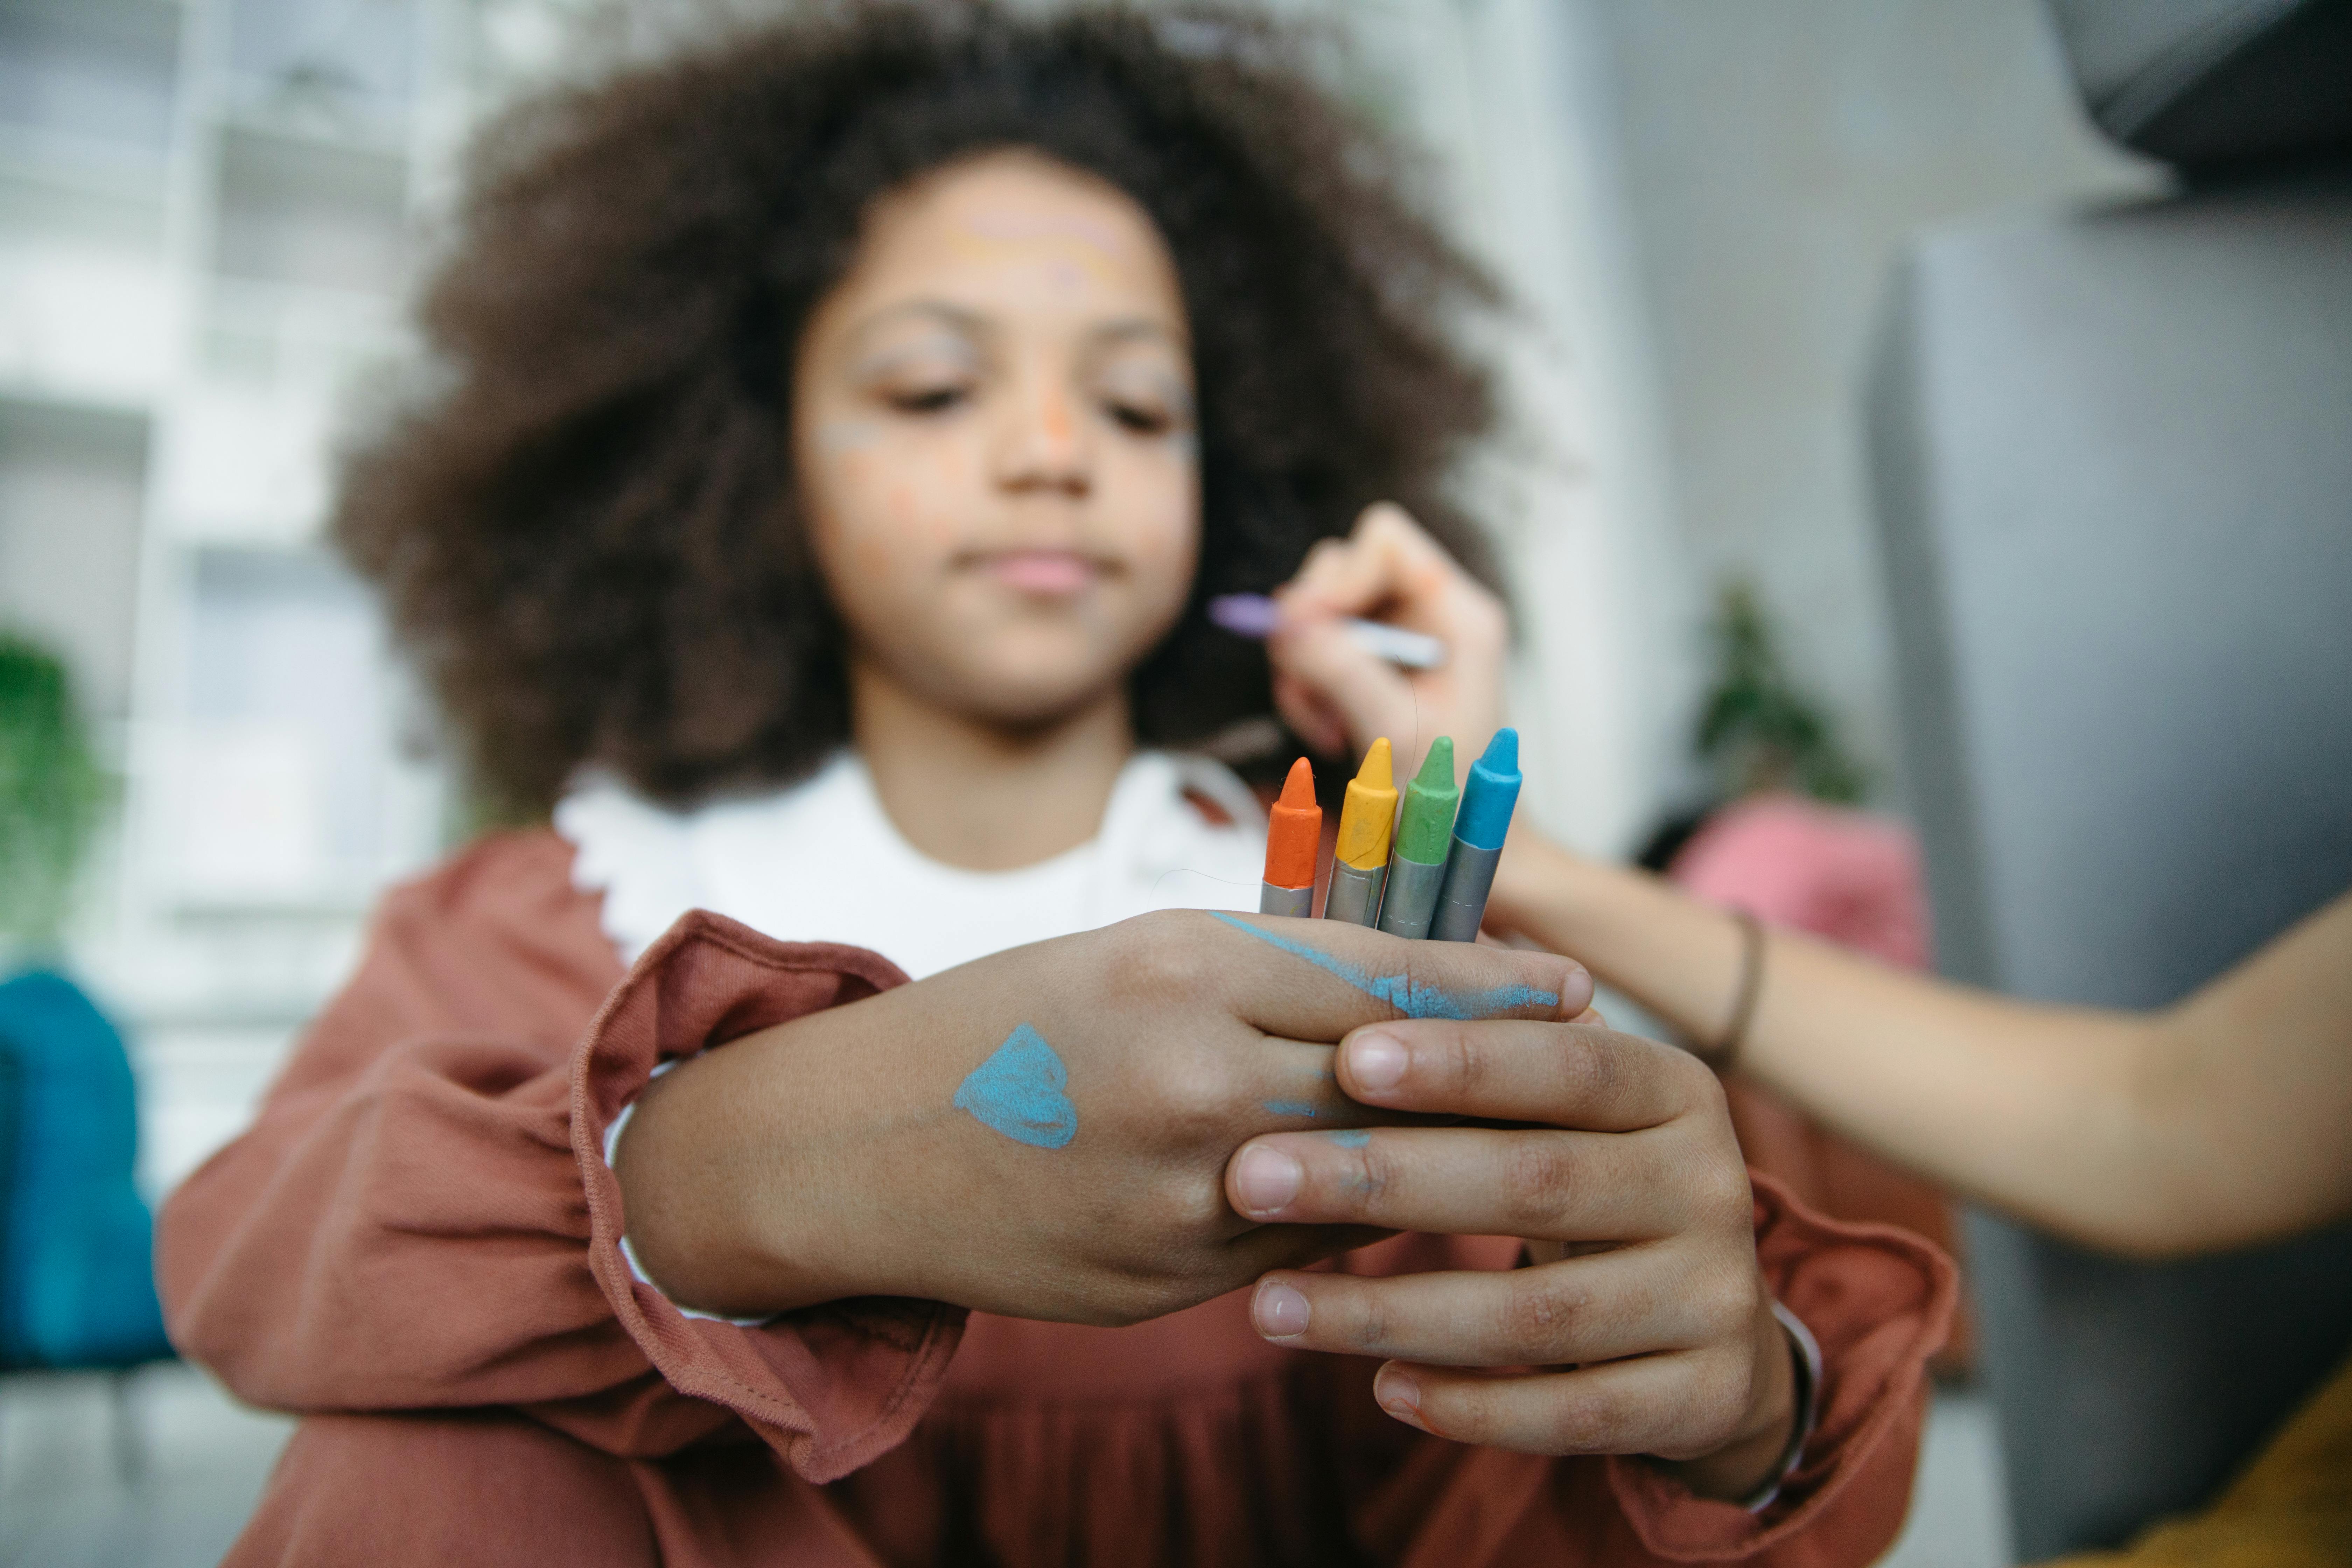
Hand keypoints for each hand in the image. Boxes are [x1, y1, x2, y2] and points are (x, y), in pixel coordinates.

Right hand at [616, 911, 1591, 1324]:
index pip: (1382, 977)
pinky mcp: (1166, 1281)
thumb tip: (1411, 996)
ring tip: (1479, 1131)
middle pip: (1394, 1082)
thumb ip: (1267, 975)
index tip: (1572, 989)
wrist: (857, 1149)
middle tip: (1566, 1060)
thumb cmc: (1004, 1022)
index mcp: (1181, 969)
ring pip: (1360, 1176)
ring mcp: (1180, 1194)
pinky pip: (1294, 1245)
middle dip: (1488, 1073)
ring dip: (1422, 1153)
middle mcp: (1191, 1080)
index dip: (1491, 984)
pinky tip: (1350, 1193)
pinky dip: (1335, 1216)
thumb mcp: (1131, 953)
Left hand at [1223, 1016, 1797, 1500]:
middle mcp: (1712, 1186)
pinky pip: (1571, 1412)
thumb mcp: (1562, 1103)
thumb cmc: (1586, 1178)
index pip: (1567, 1064)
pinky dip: (1470, 1405)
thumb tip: (1354, 954)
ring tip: (1268, 1305)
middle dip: (1383, 1179)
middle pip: (1535, 1181)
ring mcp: (1713, 1297)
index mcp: (1674, 1090)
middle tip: (1254, 1176)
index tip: (1345, 1058)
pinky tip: (1380, 1387)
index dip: (1460, 1061)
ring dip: (1390, 1309)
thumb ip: (1485, 1039)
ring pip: (1536, 1312)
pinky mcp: (1702, 1397)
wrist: (1710, 1322)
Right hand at [1267, 501, 1508, 777]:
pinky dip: (1306, 685)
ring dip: (1304, 665)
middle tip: (1305, 686)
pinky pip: (1315, 646)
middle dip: (1312, 627)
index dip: (1339, 575)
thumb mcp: (1396, 733)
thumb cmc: (1447, 793)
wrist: (1454, 834)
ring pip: (1319, 610)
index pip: (1386, 542)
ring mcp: (1397, 633)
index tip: (1305, 626)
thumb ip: (1345, 672)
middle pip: (1341, 567)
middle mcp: (1429, 611)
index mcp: (1458, 615)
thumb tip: (1286, 625)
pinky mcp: (1372, 658)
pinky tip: (1327, 727)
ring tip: (1322, 722)